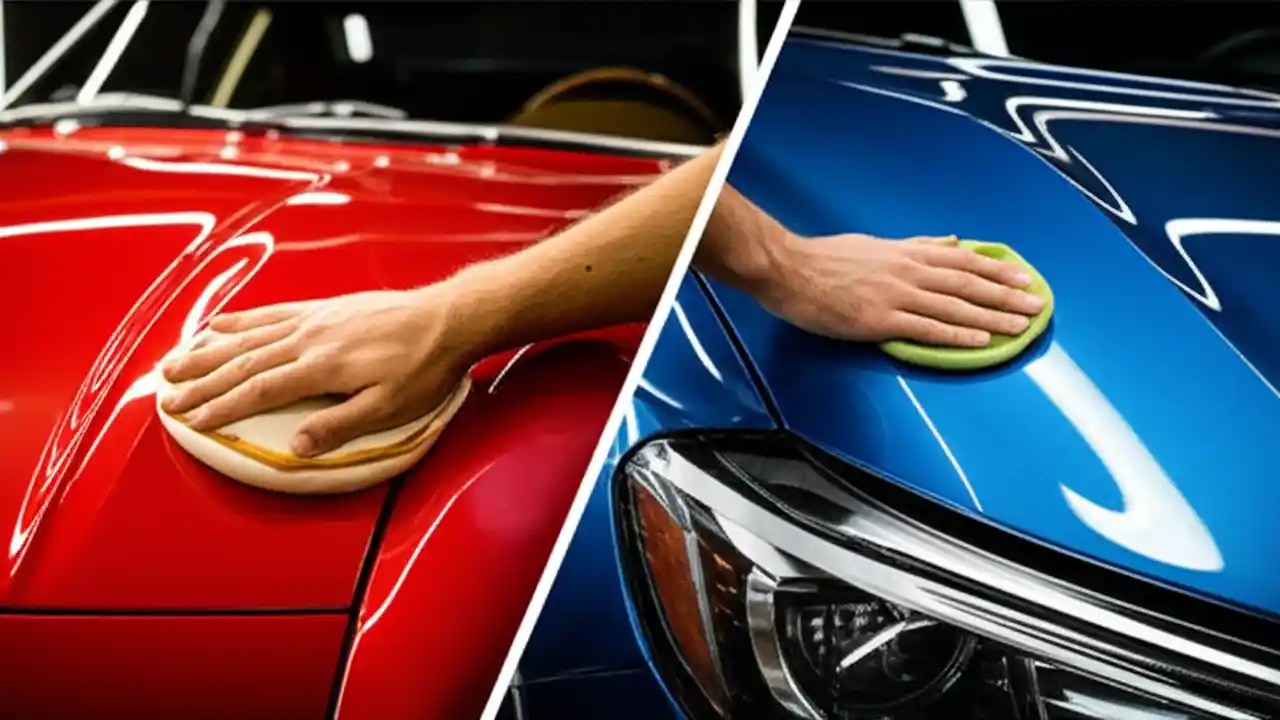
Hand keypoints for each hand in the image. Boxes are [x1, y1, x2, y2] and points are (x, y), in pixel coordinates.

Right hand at [161, 286, 476, 456]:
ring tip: (174, 362)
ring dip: (207, 350)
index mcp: (321, 367)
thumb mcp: (389, 408)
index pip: (258, 390)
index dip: (221, 407)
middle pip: (242, 362)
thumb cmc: (423, 367)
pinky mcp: (323, 308)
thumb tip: (295, 447)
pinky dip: (239, 320)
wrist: (447, 318)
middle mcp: (309, 338)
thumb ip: (339, 426)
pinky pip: (271, 312)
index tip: (191, 420)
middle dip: (201, 381)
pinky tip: (219, 325)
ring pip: (248, 336)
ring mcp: (314, 319)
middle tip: (167, 396)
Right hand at [753, 233, 1043, 345]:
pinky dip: (957, 334)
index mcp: (907, 253)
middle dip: (1006, 295)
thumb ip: (915, 245)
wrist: (789, 269)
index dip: (998, 271)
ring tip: (1020, 326)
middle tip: (1036, 306)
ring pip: (955, 306)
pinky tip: (980, 341)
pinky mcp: (881, 319)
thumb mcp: (876, 243)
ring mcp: (896, 295)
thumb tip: (949, 240)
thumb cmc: (826, 258)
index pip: (964, 261)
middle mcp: (908, 271)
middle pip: (968, 283)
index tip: (1024, 279)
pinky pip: (927, 327)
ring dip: (992, 317)